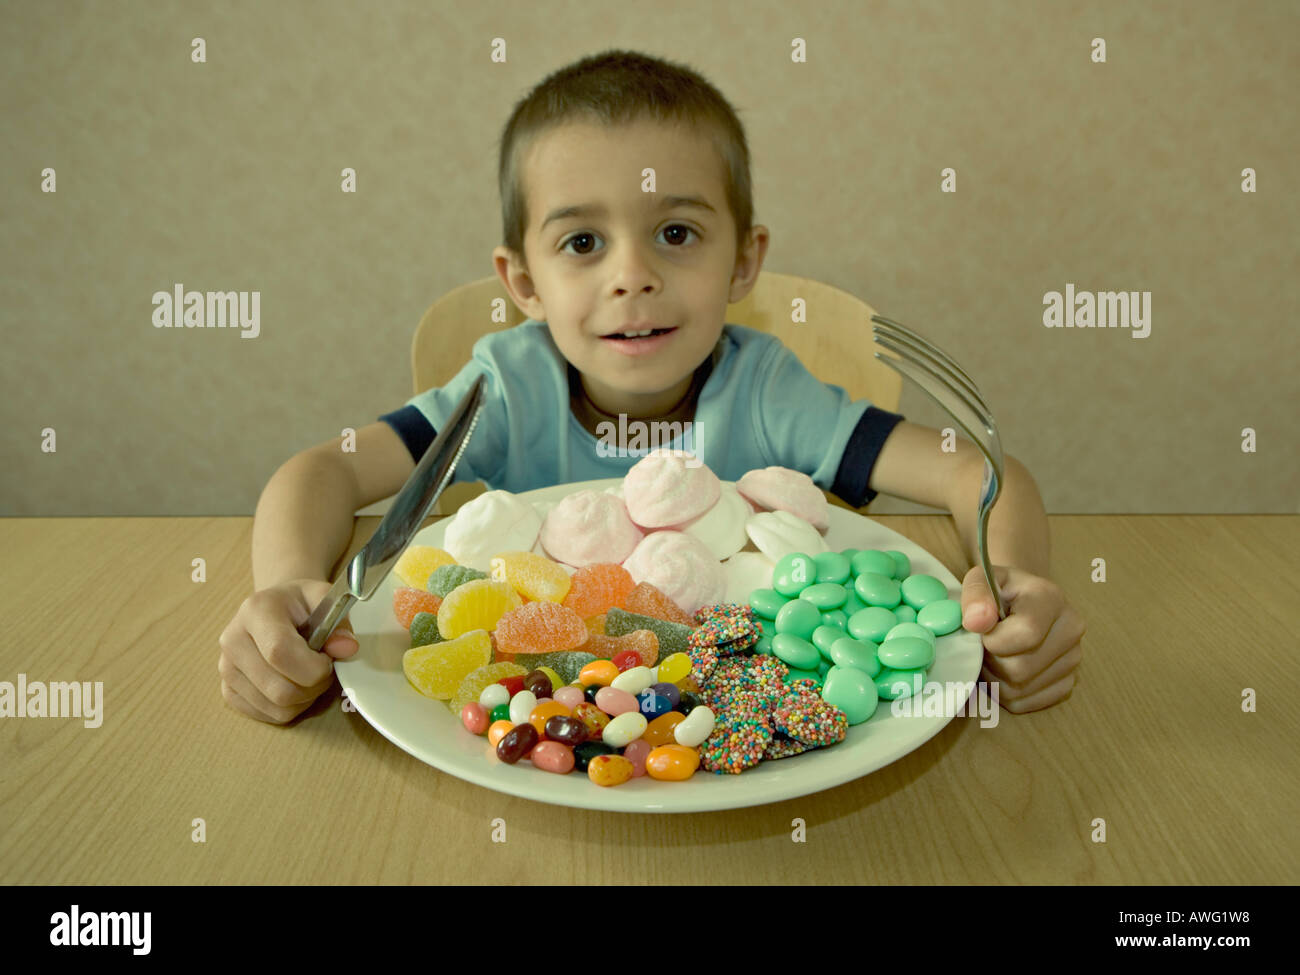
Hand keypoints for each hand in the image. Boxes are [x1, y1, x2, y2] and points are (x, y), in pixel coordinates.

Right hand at [218, 579, 359, 723]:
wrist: (274, 607)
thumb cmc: (300, 605)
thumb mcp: (325, 599)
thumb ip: (340, 622)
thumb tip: (347, 648)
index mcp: (255, 611)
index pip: (279, 652)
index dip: (312, 667)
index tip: (328, 660)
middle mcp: (232, 640)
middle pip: (280, 689)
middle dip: (314, 686)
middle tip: (322, 669)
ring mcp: (226, 668)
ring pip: (277, 708)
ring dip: (305, 698)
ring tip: (308, 674)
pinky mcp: (228, 691)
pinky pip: (268, 716)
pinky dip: (290, 707)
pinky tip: (293, 683)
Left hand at [958, 565, 1085, 712]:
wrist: (1020, 601)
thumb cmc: (998, 591)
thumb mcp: (982, 579)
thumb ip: (975, 594)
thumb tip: (975, 621)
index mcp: (1051, 599)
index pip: (1026, 634)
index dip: (993, 640)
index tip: (982, 629)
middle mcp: (1071, 630)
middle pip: (1020, 669)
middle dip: (991, 660)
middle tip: (985, 645)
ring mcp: (1073, 659)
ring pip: (1019, 690)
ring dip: (995, 678)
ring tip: (994, 655)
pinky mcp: (1067, 682)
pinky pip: (1025, 703)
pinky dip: (1006, 692)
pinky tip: (1005, 669)